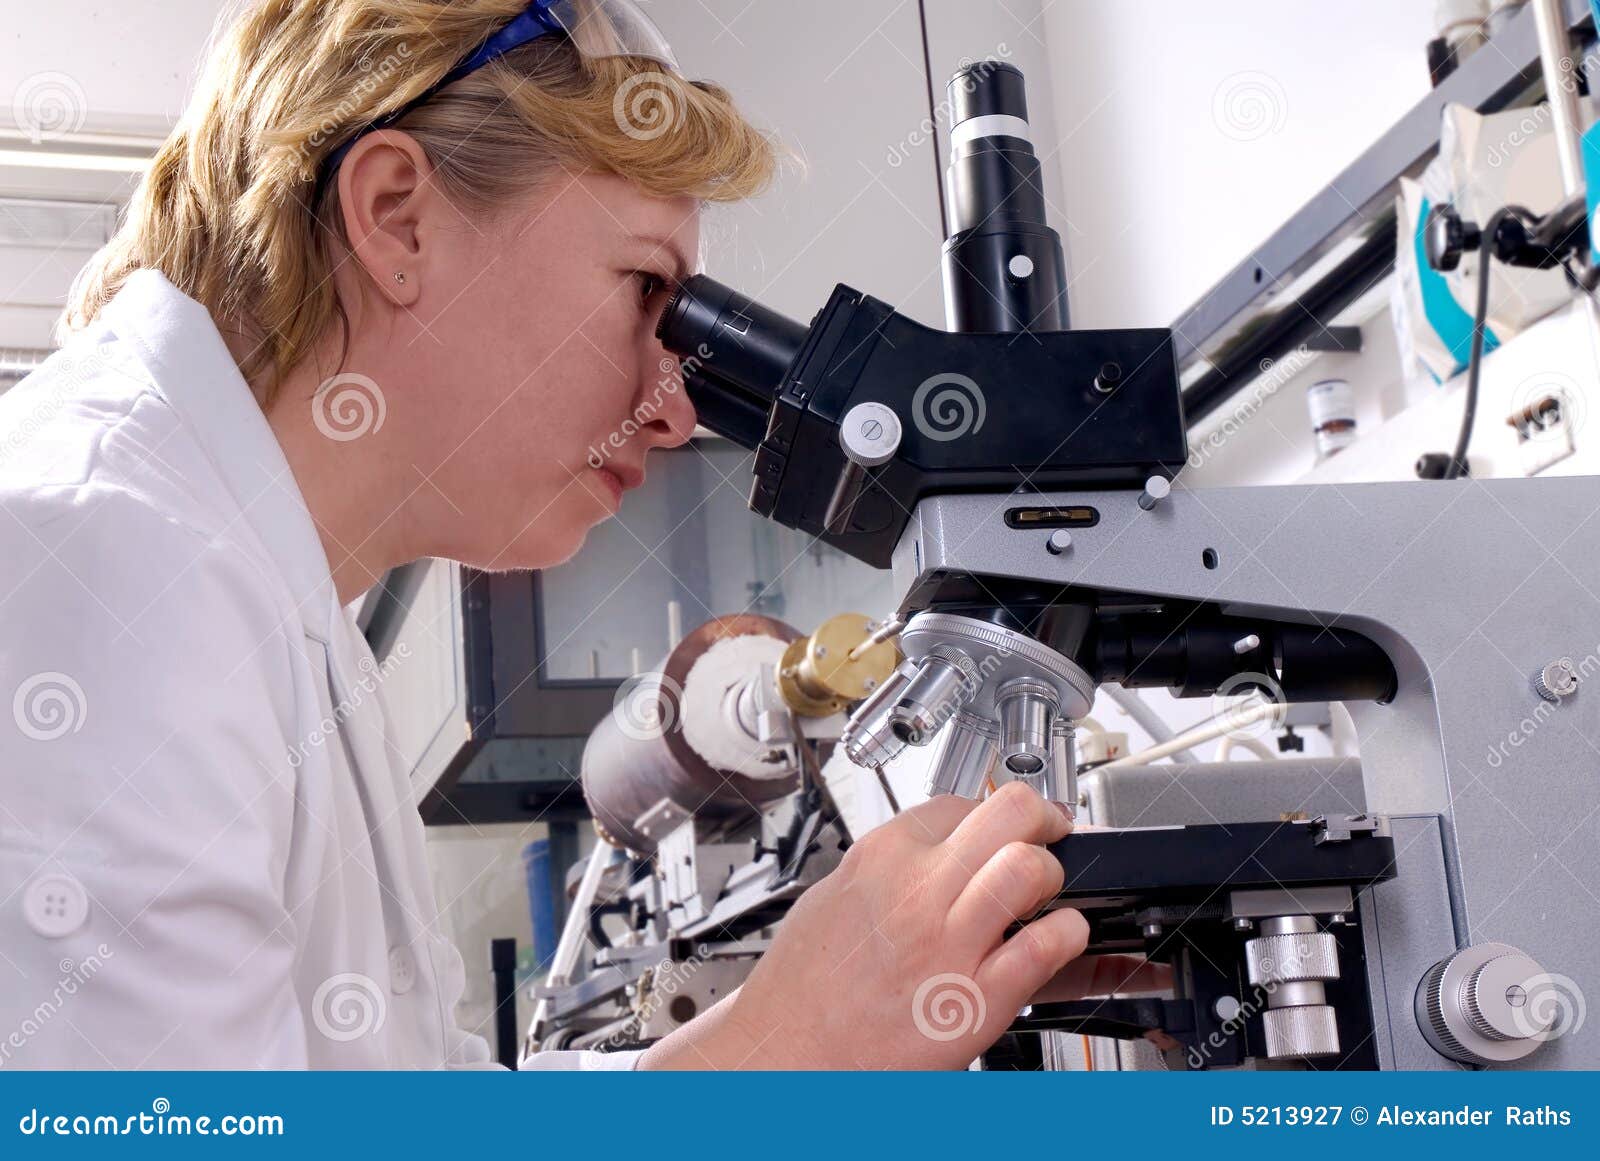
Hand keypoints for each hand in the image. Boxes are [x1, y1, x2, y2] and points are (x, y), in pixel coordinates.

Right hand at [640, 782, 1149, 1068]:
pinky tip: (1062, 937)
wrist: (788, 1057)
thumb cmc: (800, 992)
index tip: (1003, 825)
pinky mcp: (979, 997)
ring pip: (1032, 867)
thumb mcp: (831, 900)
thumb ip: (884, 872)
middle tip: (1051, 830)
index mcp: (881, 857)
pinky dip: (1068, 934)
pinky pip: (1046, 946)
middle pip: (1010, 812)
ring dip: (1053, 870)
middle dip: (1043, 816)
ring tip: (1051, 888)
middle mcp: (919, 889)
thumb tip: (921, 856)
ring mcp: (952, 940)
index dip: (989, 814)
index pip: (959, 802)